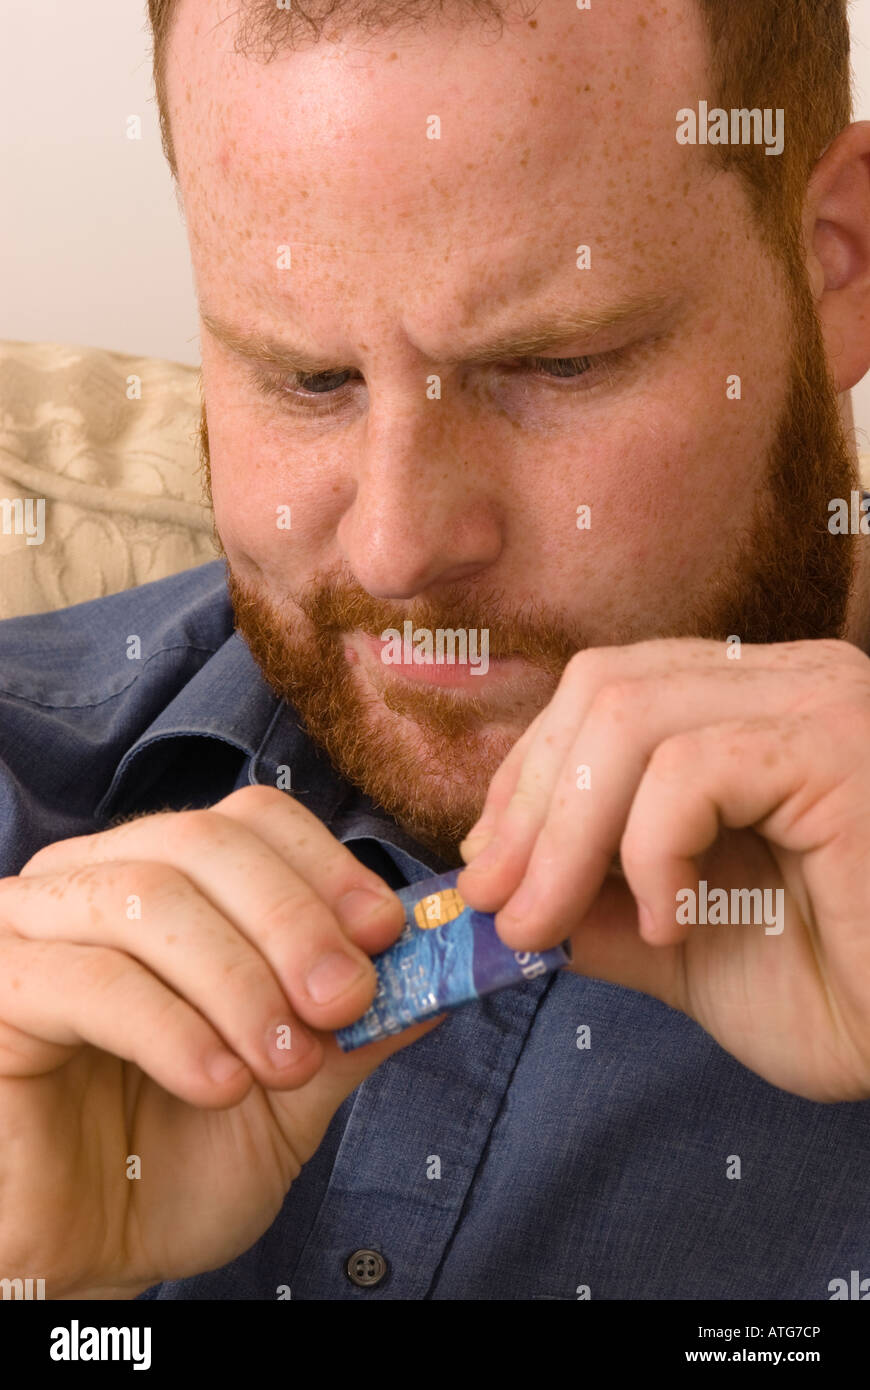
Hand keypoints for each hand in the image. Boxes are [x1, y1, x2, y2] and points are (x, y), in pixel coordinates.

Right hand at [0, 785, 441, 1296]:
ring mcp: (31, 927)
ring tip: (284, 1062)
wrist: (89, 1260)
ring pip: (150, 899)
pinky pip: (90, 980)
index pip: (250, 817)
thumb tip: (444, 967)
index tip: (386, 936)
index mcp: (165, 877)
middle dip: (295, 922)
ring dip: (240, 981)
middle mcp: (92, 879)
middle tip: (346, 1003)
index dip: (326, 867)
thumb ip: (358, 1022)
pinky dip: (174, 1028)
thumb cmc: (178, 1160)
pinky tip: (218, 1085)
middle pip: (205, 841)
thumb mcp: (295, 1086)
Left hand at [457, 637, 869, 1101]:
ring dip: (564, 835)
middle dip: (529, 803)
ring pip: (628, 718)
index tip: (488, 863)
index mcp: (752, 705)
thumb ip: (593, 898)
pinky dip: (652, 851)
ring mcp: (818, 702)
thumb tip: (497, 884)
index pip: (604, 692)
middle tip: (498, 903)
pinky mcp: (839, 747)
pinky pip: (693, 769)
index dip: (528, 774)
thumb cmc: (836, 993)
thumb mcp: (677, 939)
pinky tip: (671, 922)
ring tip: (551, 922)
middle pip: (602, 689)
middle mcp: (789, 679)